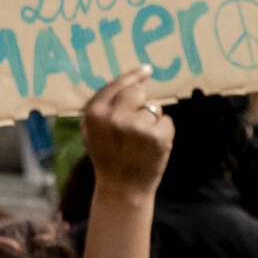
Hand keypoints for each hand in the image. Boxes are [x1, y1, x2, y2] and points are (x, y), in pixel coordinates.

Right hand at [79, 67, 171, 194]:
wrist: (122, 187)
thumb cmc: (107, 156)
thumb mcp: (91, 130)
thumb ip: (101, 107)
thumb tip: (127, 82)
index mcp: (94, 113)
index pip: (117, 85)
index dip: (133, 76)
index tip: (146, 70)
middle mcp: (114, 117)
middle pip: (137, 92)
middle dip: (141, 102)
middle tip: (137, 122)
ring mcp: (137, 127)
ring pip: (154, 108)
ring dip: (152, 121)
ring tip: (140, 142)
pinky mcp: (158, 136)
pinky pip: (167, 121)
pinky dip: (164, 133)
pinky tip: (152, 147)